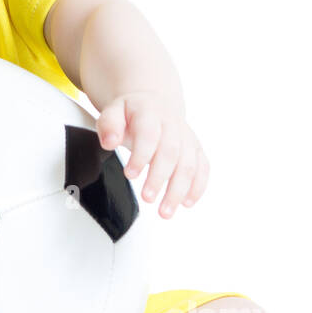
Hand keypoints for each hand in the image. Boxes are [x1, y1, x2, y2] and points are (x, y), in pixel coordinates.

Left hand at [95, 91, 208, 217]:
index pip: (148, 135)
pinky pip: (202, 167)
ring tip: (165, 211)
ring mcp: (186, 138)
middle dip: (159, 178)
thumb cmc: (132, 112)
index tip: (129, 174)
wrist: (153, 101)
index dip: (141, 156)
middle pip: (170, 153)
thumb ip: (109, 125)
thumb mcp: (113, 111)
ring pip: (188, 164)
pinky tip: (187, 203)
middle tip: (147, 198)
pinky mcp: (195, 149)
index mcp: (150, 114)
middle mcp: (172, 126)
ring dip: (179, 190)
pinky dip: (198, 186)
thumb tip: (109, 142)